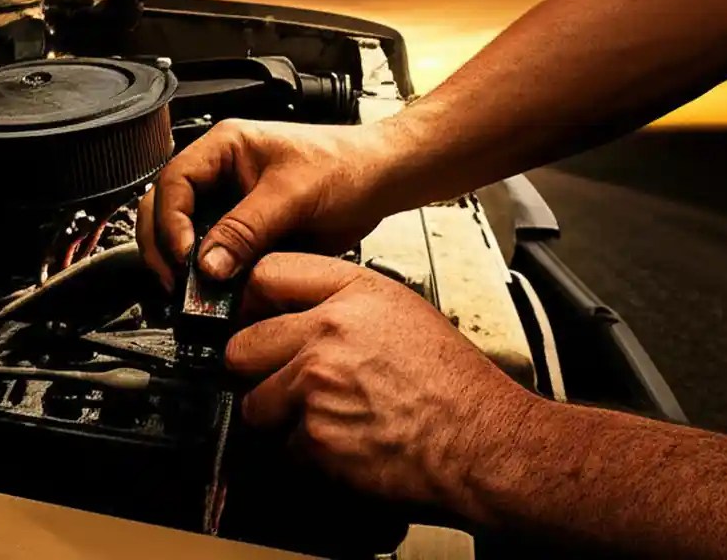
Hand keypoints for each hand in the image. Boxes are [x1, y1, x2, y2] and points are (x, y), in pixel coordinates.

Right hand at [138, 119, 397, 286]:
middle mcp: (220, 174)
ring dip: (182, 266)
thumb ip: (248, 229)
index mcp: (225, 147)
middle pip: (164, 210)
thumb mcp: (293, 195)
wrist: (382, 181)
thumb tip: (208, 264)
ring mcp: (230, 205)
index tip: (184, 256)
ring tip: (192, 294)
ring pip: (183, 236)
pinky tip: (214, 294)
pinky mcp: (246, 233)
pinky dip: (208, 276)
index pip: (173, 182)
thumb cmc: (347, 165)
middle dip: (164, 248)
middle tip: (178, 284)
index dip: (170, 221)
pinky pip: (214, 256)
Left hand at [226, 253, 538, 506]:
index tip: (252, 317)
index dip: (252, 301)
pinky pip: (282, 445)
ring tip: (320, 419)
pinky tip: (341, 444)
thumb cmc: (456, 385)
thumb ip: (345, 303)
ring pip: (254, 402)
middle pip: (243, 345)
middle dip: (255, 370)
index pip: (266, 273)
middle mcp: (330, 331)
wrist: (484, 442)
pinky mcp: (315, 435)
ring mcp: (317, 383)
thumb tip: (294, 312)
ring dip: (278, 417)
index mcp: (354, 292)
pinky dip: (304, 453)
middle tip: (280, 381)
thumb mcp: (404, 312)